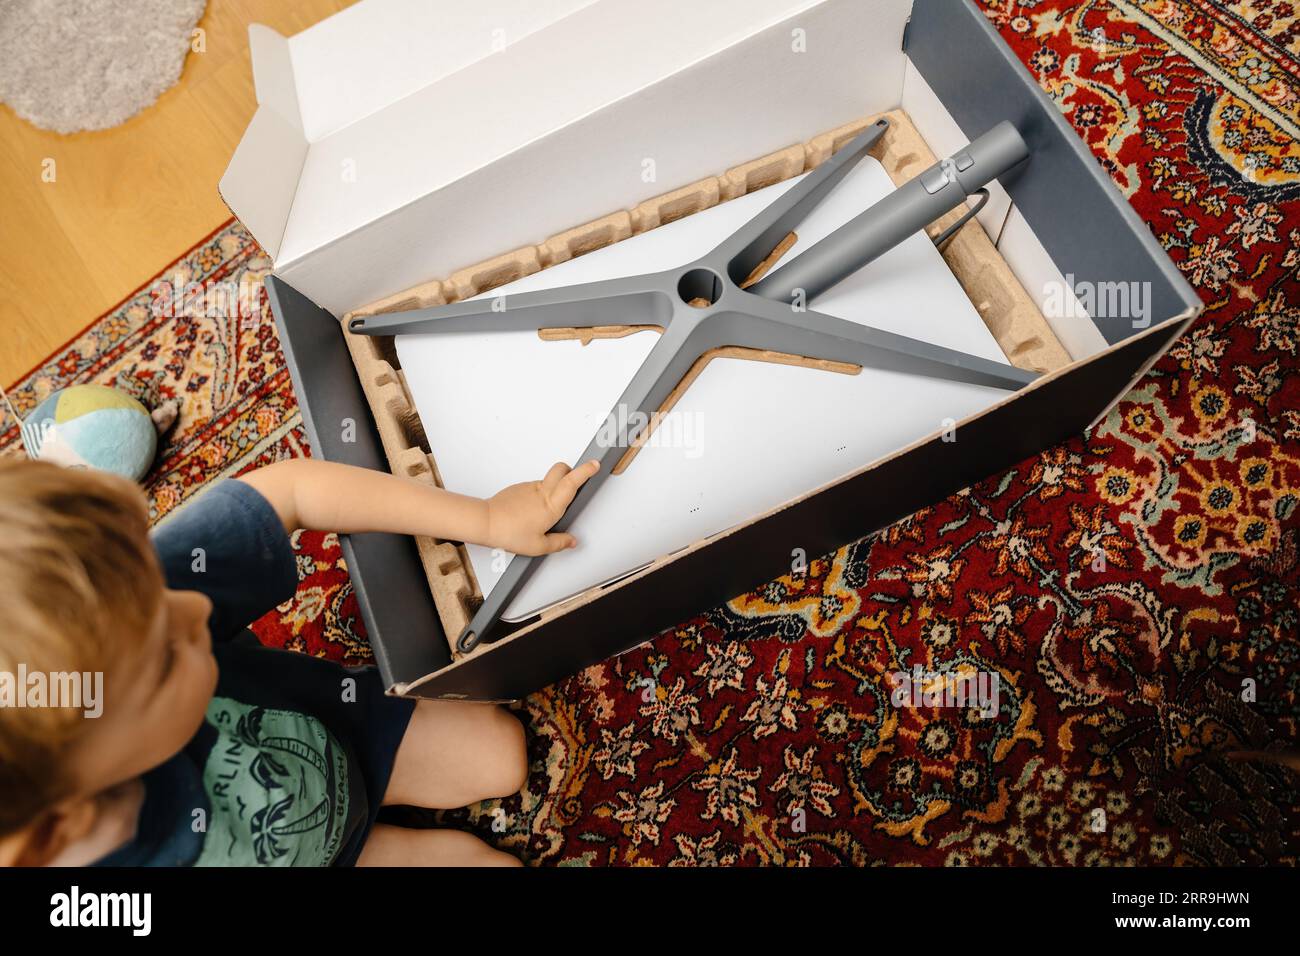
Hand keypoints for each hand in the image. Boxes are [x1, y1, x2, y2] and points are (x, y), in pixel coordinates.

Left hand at [484, 460, 600, 555]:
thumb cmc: (509, 532)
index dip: (585, 471)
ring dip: (553, 488)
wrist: (486, 522)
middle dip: (571, 470)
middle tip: (576, 480)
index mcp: (551, 506)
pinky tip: (530, 512)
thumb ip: (559, 543)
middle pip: (561, 469)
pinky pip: (534, 488)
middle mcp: (542, 492)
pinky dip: (538, 496)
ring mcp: (529, 487)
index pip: (572, 482)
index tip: (594, 465)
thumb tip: (571, 541)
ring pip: (547, 480)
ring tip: (544, 512)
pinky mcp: (519, 488)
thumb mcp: (538, 546)